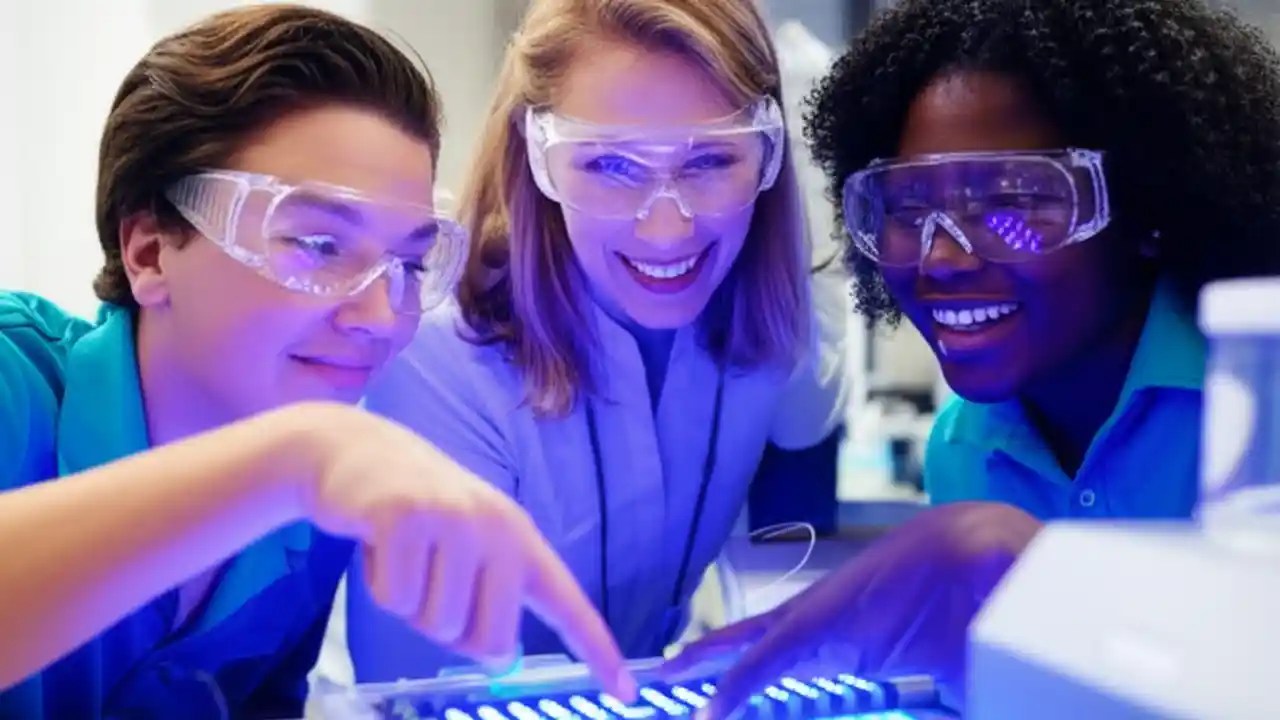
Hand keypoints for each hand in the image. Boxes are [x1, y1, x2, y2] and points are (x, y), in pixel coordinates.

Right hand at [291, 403, 635, 700]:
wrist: (354, 450)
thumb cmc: (416, 515)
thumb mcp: (464, 551)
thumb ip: (488, 602)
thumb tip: (498, 661)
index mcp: (520, 539)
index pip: (567, 603)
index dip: (597, 650)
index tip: (628, 692)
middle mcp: (498, 528)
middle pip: (490, 642)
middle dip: (452, 634)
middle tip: (430, 583)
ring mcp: (453, 519)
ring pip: (436, 626)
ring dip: (409, 606)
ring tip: (405, 555)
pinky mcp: (405, 517)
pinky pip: (396, 600)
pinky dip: (379, 587)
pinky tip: (378, 544)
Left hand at [662, 501, 1040, 717]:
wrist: (977, 552)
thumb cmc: (959, 604)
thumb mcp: (943, 678)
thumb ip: (932, 705)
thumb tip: (946, 711)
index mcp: (842, 641)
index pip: (779, 658)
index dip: (744, 677)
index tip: (712, 699)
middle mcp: (818, 629)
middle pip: (748, 646)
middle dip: (707, 662)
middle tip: (664, 679)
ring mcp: (814, 622)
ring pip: (744, 647)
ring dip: (705, 664)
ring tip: (663, 678)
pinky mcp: (818, 624)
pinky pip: (767, 658)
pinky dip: (737, 682)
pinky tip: (708, 708)